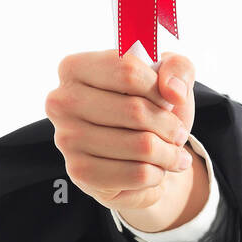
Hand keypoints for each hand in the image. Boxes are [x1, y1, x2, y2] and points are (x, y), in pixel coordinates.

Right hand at [45, 48, 204, 228]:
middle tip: (179, 133)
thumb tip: (173, 91)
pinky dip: (158, 173)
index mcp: (75, 68)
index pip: (127, 70)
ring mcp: (66, 139)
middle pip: (135, 110)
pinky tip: (156, 170)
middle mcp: (62, 101)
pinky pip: (138, 174)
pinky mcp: (80, 173)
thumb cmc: (150, 109)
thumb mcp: (169, 78)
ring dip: (169, 152)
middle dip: (170, 125)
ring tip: (173, 151)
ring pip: (142, 145)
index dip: (160, 89)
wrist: (141, 156)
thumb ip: (178, 68)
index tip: (169, 101)